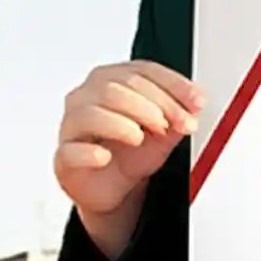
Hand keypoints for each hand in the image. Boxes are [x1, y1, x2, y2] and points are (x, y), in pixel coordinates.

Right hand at [55, 59, 204, 217]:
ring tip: (140, 137)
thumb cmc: (132, 152)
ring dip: (121, 123)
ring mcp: (72, 125)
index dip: (172, 85)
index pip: (142, 71)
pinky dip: (89, 152)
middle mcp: (88, 96)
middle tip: (174, 123)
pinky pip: (70, 150)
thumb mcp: (163, 131)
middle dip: (152, 105)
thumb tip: (194, 104)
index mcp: (112, 80)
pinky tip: (104, 157)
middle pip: (116, 88)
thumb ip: (177, 116)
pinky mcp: (64, 156)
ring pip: (91, 112)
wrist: (115, 188)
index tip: (196, 102)